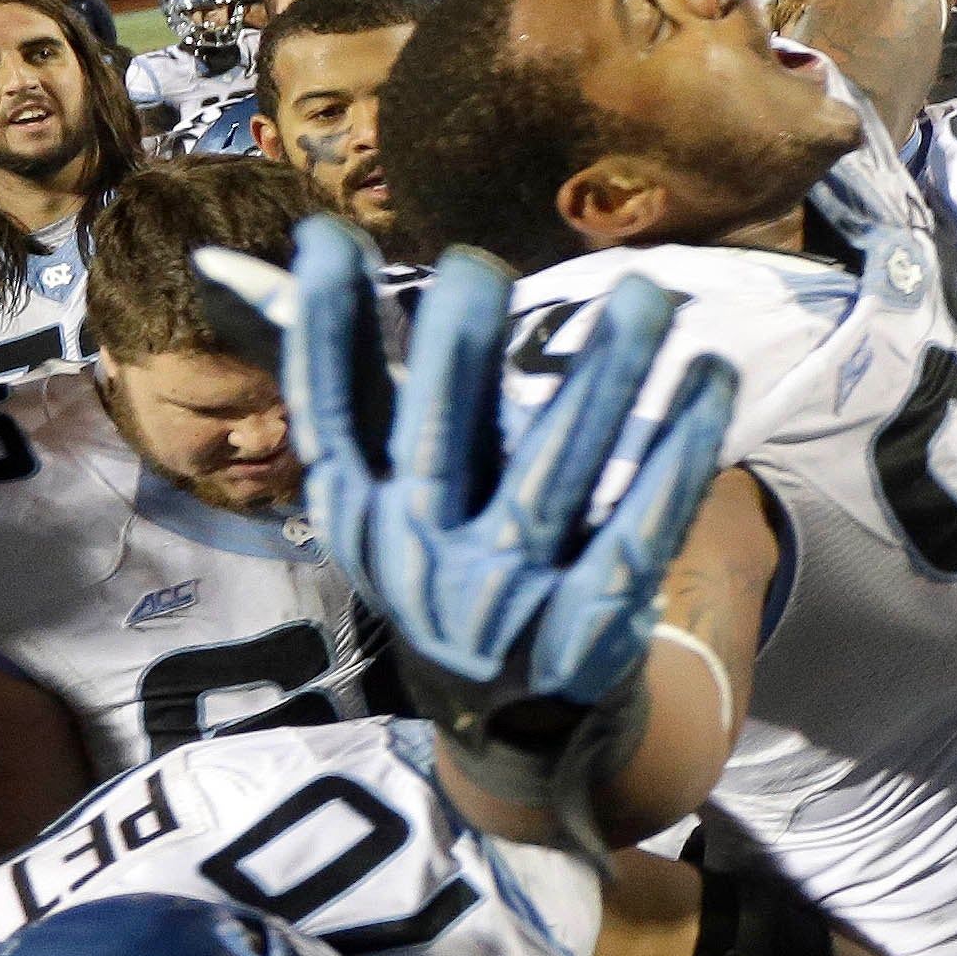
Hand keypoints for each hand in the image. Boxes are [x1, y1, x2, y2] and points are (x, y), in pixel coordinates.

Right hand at [205, 222, 733, 835]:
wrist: (509, 718)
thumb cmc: (446, 555)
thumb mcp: (383, 487)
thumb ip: (348, 379)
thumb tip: (249, 261)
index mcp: (360, 515)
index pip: (330, 414)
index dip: (322, 329)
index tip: (328, 238)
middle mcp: (422, 558)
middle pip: (436, 445)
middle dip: (452, 352)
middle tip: (477, 265)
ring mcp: (507, 597)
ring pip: (555, 475)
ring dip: (604, 380)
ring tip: (646, 297)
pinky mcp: (589, 624)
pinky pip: (640, 527)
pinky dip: (678, 455)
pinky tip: (707, 382)